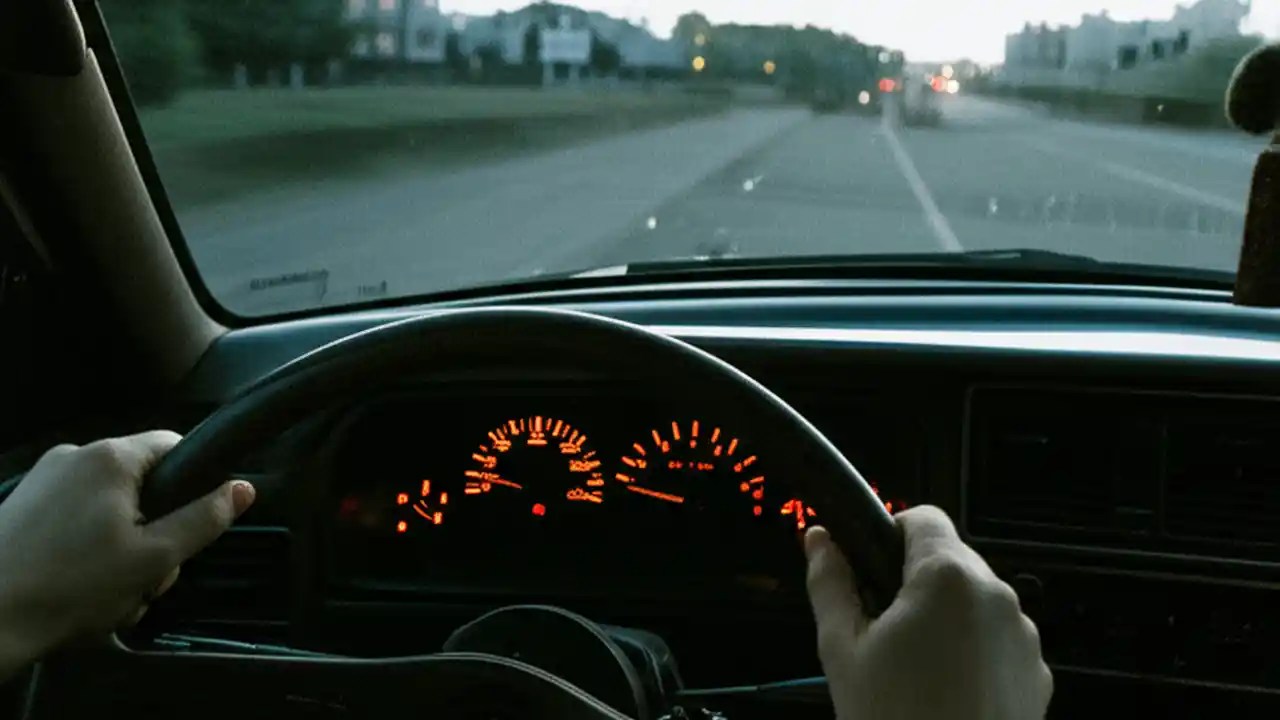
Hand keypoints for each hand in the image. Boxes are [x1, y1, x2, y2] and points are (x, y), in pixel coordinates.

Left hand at [0, 431, 254, 676]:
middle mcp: (74, 457)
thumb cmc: (70, 587)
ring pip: (109, 507)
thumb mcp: (154, 559)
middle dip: (154, 530)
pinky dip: (87, 549)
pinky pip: (75, 519)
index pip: (175, 445)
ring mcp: (42, 481)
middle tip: (147, 576)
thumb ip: (204, 520)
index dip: (196, 482)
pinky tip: (80, 588)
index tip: (193, 525)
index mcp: (110, 459)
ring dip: (122, 547)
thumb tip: (242, 489)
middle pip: (142, 483)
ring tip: (109, 593)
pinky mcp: (20, 508)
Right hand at [805, 506, 1051, 719]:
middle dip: (913, 585)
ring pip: (974, 603)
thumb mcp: (842, 650)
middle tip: (880, 633)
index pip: (922, 518)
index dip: (889, 535)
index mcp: (948, 578)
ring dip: (944, 620)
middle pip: (949, 560)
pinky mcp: (1036, 673)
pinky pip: (997, 641)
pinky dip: (971, 653)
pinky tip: (942, 692)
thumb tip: (820, 542)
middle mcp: (997, 597)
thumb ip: (830, 584)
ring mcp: (1024, 637)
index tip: (870, 568)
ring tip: (911, 672)